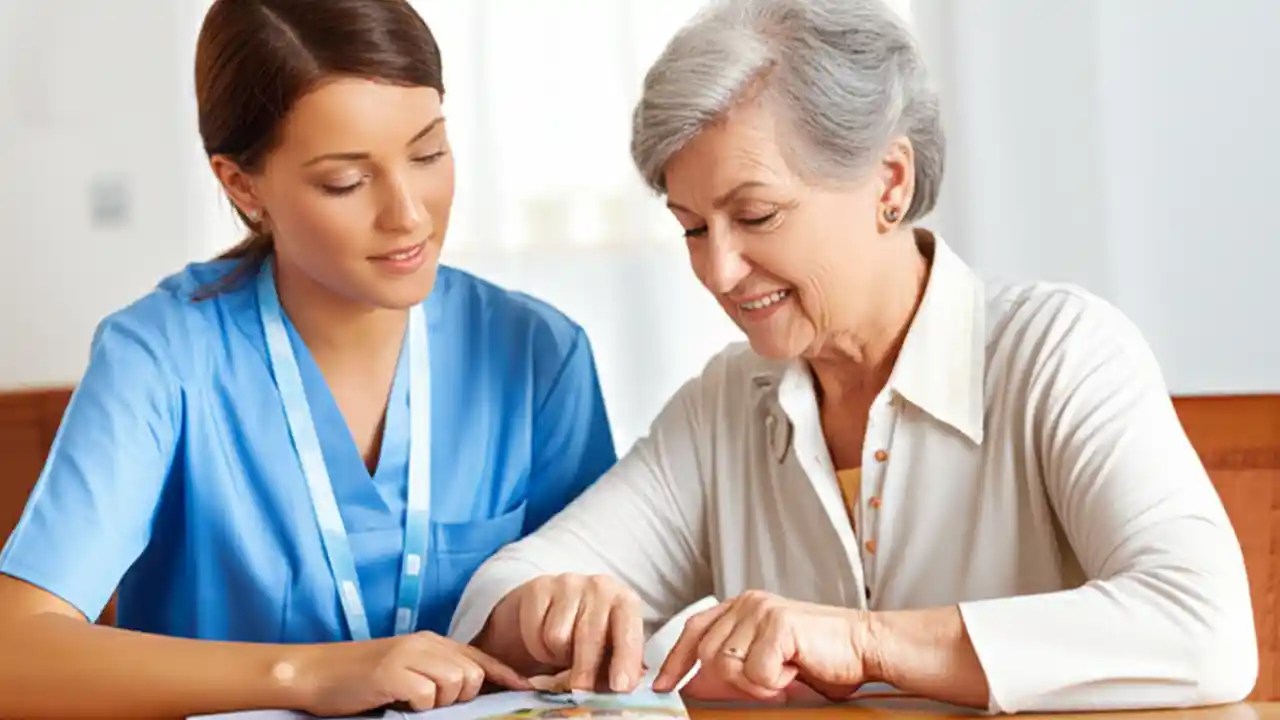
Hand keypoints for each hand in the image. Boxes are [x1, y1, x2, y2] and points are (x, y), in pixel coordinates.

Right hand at [294, 632, 528, 715]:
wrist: (315, 673)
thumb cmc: (362, 679)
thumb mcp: (408, 671)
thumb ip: (439, 674)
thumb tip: (472, 691)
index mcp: (432, 642)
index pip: (481, 659)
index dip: (506, 676)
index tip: (526, 690)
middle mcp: (425, 643)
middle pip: (472, 674)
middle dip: (460, 695)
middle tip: (427, 700)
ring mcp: (408, 655)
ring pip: (455, 684)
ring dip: (437, 701)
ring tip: (409, 700)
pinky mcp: (391, 671)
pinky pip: (426, 695)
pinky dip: (416, 705)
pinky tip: (397, 700)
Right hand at [487, 573, 644, 691]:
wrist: (548, 611)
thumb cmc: (587, 637)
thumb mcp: (608, 652)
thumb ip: (614, 669)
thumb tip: (619, 689)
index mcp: (625, 603)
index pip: (628, 629)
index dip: (625, 658)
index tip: (621, 686)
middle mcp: (600, 587)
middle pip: (590, 636)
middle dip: (586, 669)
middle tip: (580, 691)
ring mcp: (569, 584)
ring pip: (558, 636)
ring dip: (557, 655)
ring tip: (562, 654)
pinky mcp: (539, 586)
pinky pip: (535, 629)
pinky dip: (537, 645)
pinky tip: (544, 642)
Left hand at [653, 591, 875, 701]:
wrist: (865, 647)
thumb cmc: (822, 656)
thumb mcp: (769, 657)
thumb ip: (736, 661)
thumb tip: (695, 683)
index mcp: (743, 606)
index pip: (695, 630)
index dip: (675, 660)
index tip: (663, 685)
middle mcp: (748, 602)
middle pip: (707, 654)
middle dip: (733, 681)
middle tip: (771, 684)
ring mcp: (761, 610)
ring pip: (727, 665)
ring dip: (757, 683)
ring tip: (786, 673)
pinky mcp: (778, 624)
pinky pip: (755, 672)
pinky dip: (775, 682)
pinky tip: (796, 669)